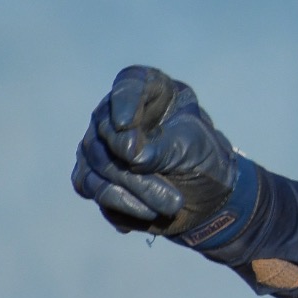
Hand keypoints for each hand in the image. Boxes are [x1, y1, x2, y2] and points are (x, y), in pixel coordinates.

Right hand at [71, 66, 237, 236]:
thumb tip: (129, 156)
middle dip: (137, 169)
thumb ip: (161, 149)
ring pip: (99, 166)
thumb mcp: (191, 150)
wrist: (205, 195)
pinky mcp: (93, 176)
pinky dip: (121, 204)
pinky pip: (93, 188)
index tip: (126, 124)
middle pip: (107, 133)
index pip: (129, 84)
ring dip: (134, 191)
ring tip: (171, 206)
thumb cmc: (202, 159)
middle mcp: (118, 114)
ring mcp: (101, 145)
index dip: (124, 101)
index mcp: (151, 92)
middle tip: (173, 195)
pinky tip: (149, 214)